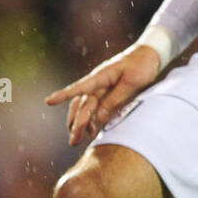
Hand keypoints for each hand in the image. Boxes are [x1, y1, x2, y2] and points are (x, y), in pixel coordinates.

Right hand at [46, 43, 161, 146]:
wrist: (149, 55)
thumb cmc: (141, 66)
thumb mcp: (132, 82)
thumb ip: (116, 99)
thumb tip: (100, 117)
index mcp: (101, 76)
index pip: (79, 87)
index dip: (64, 95)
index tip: (49, 101)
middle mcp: (97, 82)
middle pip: (82, 105)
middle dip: (76, 124)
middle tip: (73, 142)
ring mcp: (101, 88)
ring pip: (84, 107)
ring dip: (79, 123)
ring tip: (76, 140)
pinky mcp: (107, 93)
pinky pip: (94, 108)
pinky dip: (91, 120)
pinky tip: (91, 132)